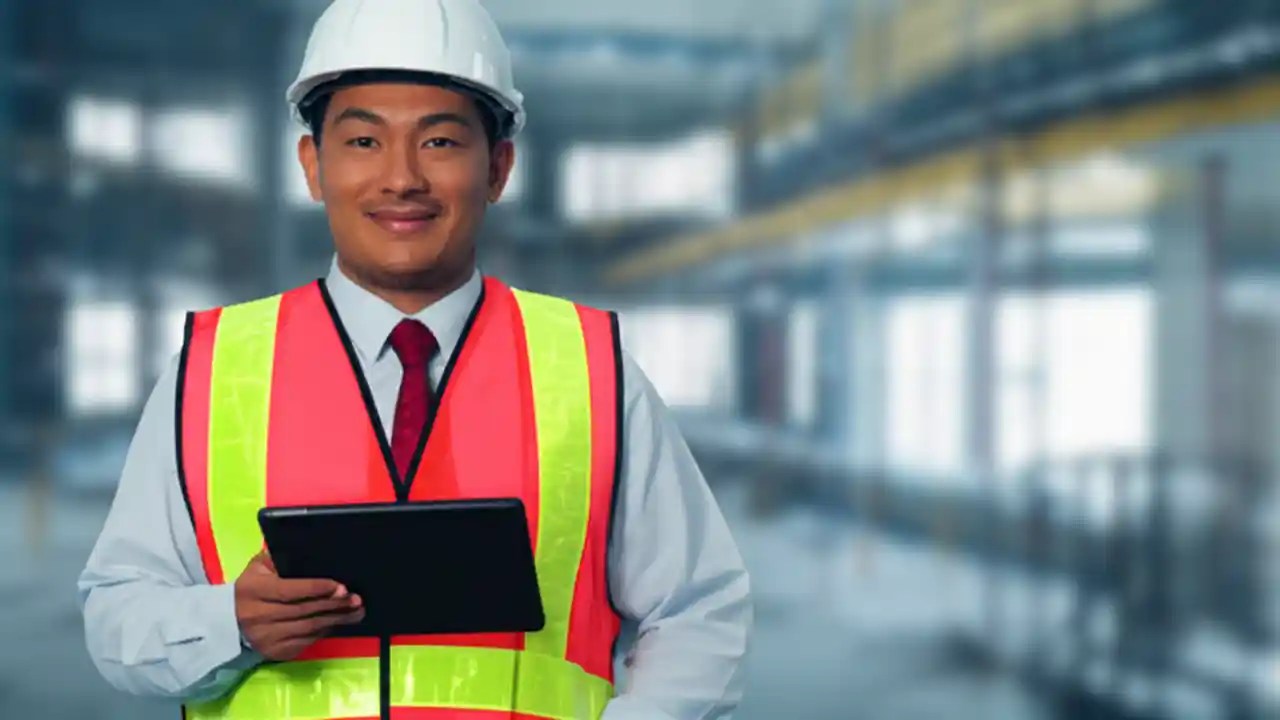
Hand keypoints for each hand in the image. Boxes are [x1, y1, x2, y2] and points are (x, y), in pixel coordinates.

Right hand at [234, 550, 364, 660]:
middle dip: (334, 604)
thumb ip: (280, 558)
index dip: (317, 588)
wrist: (229, 620)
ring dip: (336, 620)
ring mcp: (266, 637)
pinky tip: (337, 623)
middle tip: (356, 599)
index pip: (290, 590)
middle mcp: (258, 616)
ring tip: (356, 612)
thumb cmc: (251, 588)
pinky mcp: (275, 652)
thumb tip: (310, 552)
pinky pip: (306, 642)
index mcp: (254, 590)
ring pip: (308, 628)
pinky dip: (324, 632)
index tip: (341, 586)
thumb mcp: (259, 567)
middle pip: (304, 611)